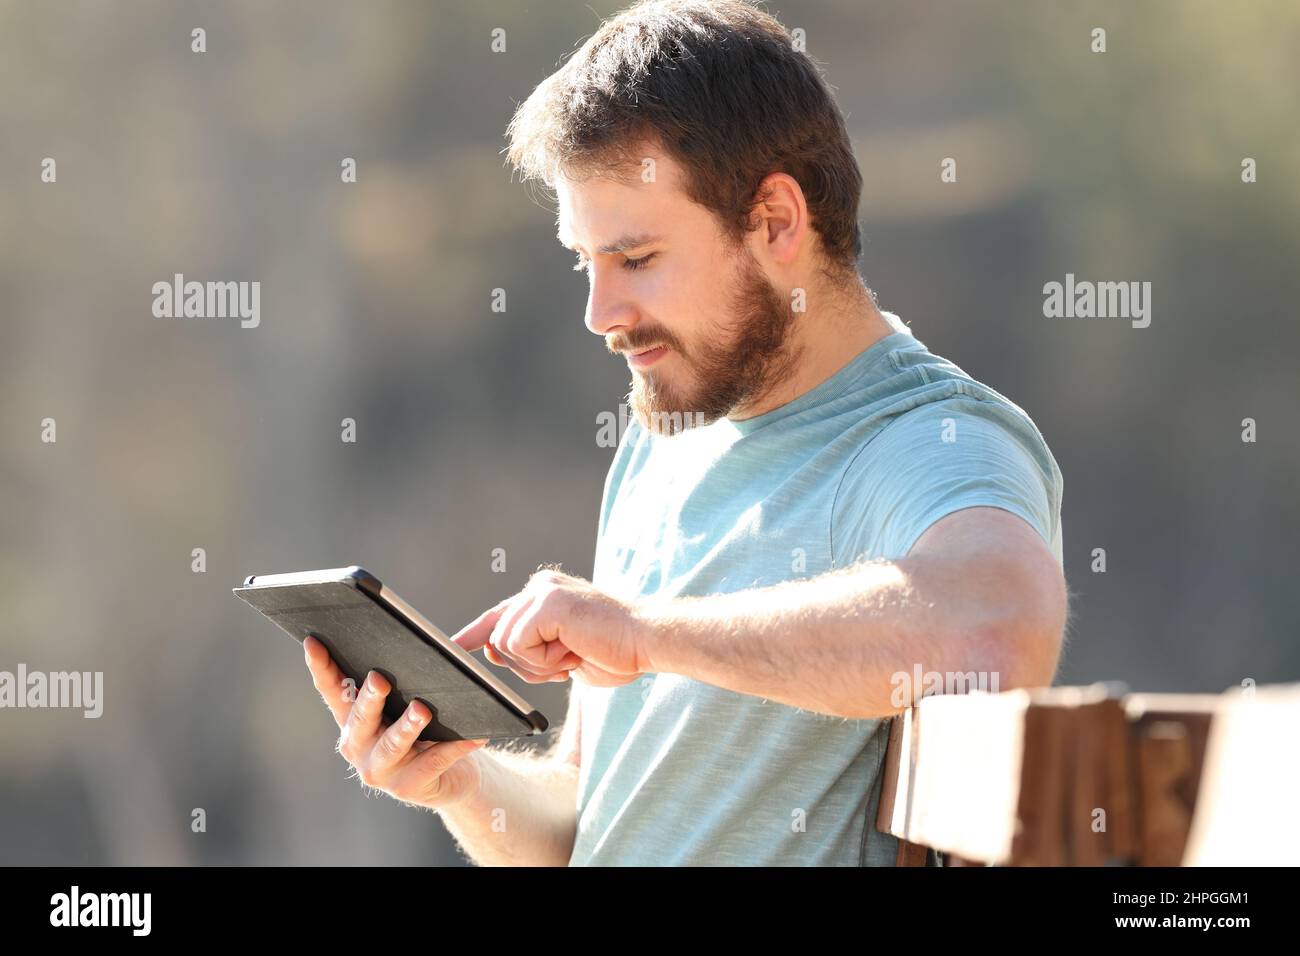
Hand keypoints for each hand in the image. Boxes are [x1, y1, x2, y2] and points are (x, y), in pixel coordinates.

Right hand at [303, 635, 486, 809]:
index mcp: (352, 721)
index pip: (332, 691)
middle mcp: (358, 747)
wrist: (452, 776)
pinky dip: (454, 747)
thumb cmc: (425, 731)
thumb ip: (396, 686)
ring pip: (393, 744)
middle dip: (370, 699)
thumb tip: (405, 646)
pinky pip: (434, 762)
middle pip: (360, 719)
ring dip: (407, 726)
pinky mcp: (410, 787)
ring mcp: (381, 771)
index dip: (321, 667)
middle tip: (380, 679)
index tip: (313, 641)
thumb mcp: (403, 707)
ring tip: (422, 710)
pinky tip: (473, 735)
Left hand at [450, 569, 647, 687]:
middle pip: (498, 638)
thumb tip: (489, 651)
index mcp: (544, 595)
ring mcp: (541, 592)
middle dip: (527, 665)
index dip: (475, 633)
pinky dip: (543, 660)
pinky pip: (517, 645)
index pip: (499, 615)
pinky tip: (571, 650)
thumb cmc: (616, 651)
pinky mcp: (546, 603)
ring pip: (505, 645)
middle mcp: (539, 587)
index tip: (455, 645)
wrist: (648, 641)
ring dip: (538, 665)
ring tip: (573, 655)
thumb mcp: (562, 654)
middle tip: (567, 663)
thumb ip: (528, 650)